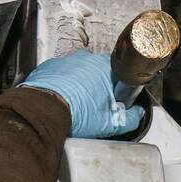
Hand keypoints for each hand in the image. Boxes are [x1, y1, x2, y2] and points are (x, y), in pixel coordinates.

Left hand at [20, 50, 145, 138]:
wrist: (43, 113)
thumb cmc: (78, 115)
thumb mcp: (111, 123)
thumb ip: (130, 118)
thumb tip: (137, 114)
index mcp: (106, 67)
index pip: (120, 73)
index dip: (119, 89)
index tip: (115, 102)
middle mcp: (86, 58)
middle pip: (98, 71)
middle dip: (98, 86)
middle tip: (94, 106)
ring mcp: (65, 60)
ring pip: (78, 72)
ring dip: (79, 84)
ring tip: (75, 105)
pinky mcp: (47, 67)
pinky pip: (59, 75)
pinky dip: (61, 84)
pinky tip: (60, 100)